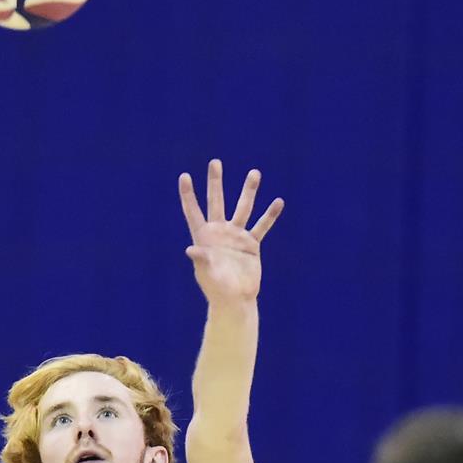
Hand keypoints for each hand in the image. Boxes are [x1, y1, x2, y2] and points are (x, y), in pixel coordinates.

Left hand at [179, 160, 283, 304]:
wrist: (235, 300)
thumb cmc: (216, 290)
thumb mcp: (207, 274)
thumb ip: (201, 260)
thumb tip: (191, 250)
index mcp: (203, 237)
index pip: (193, 211)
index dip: (188, 195)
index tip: (184, 176)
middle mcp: (219, 232)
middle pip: (217, 201)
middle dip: (215, 182)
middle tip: (215, 162)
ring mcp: (236, 236)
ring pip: (243, 208)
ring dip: (249, 191)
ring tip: (255, 172)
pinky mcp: (251, 244)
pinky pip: (262, 226)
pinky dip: (270, 215)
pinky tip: (278, 202)